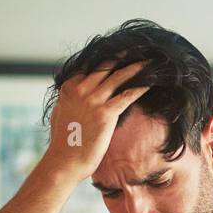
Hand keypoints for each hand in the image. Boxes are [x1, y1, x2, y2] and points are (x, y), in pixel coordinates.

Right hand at [41, 60, 148, 181]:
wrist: (65, 161)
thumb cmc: (64, 142)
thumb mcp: (61, 113)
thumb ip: (70, 99)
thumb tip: (75, 94)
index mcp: (68, 87)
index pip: (90, 67)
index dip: (107, 61)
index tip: (120, 56)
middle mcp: (80, 89)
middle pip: (105, 67)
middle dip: (122, 58)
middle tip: (137, 51)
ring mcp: (92, 100)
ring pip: (118, 78)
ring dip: (135, 69)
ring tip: (148, 63)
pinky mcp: (105, 114)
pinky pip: (126, 96)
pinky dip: (140, 88)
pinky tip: (150, 84)